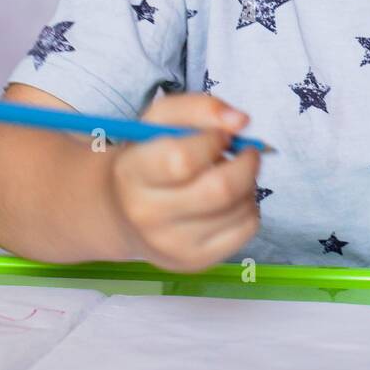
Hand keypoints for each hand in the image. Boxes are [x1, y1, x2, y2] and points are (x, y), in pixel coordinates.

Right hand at [105, 92, 261, 272]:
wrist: (120, 213)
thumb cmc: (147, 158)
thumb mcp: (159, 120)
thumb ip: (199, 108)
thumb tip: (240, 120)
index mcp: (133, 173)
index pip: (182, 159)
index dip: (214, 139)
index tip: (221, 134)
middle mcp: (147, 214)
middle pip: (219, 190)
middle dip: (246, 163)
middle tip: (247, 152)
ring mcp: (171, 244)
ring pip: (238, 210)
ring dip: (248, 185)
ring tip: (231, 176)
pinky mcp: (193, 261)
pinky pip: (245, 231)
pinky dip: (249, 208)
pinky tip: (231, 200)